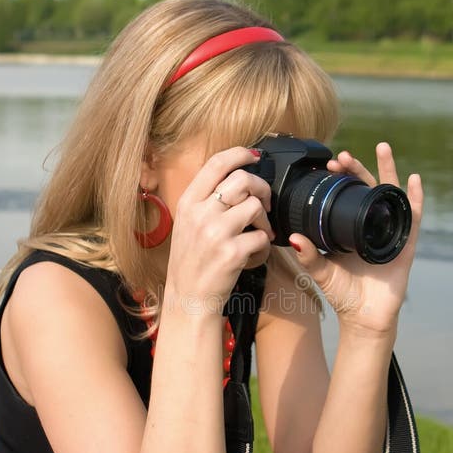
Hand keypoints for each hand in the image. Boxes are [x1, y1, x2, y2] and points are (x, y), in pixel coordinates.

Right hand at [165, 147, 274, 307]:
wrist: (189, 298)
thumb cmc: (191, 261)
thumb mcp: (187, 224)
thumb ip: (205, 201)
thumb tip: (235, 178)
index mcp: (188, 203)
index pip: (216, 164)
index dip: (239, 153)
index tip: (254, 155)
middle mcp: (200, 214)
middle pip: (242, 180)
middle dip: (261, 188)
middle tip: (265, 203)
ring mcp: (216, 233)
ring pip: (255, 206)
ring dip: (264, 220)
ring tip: (259, 233)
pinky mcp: (232, 253)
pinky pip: (262, 237)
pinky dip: (264, 245)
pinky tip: (255, 254)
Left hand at [289, 143, 423, 335]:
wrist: (364, 317)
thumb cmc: (343, 294)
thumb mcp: (321, 272)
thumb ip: (308, 256)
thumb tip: (295, 238)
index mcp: (350, 227)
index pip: (345, 195)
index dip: (340, 178)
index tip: (329, 164)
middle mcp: (370, 225)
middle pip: (367, 188)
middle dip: (357, 169)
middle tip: (344, 155)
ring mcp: (389, 231)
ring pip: (390, 195)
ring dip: (389, 170)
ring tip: (383, 148)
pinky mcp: (405, 243)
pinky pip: (413, 217)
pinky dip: (416, 198)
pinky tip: (414, 180)